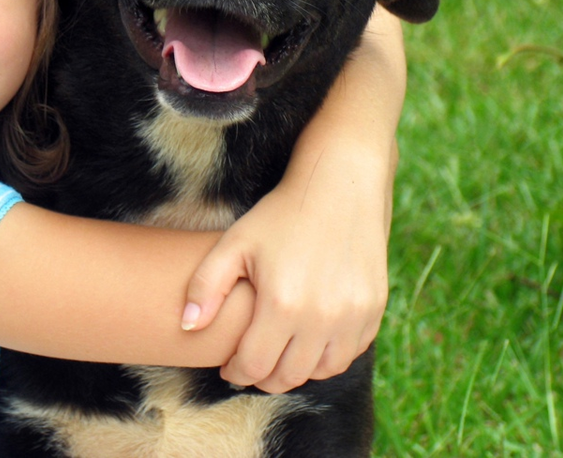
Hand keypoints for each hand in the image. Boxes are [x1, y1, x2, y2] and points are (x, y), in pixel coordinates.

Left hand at [181, 144, 392, 393]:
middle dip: (264, 376)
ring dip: (297, 371)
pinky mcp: (374, 310)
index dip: (236, 372)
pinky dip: (328, 356)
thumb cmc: (280, 214)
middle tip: (251, 364)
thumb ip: (205, 285)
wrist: (340, 186)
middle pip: (288, 376)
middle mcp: (321, 318)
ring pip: (321, 371)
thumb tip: (188, 326)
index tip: (227, 366)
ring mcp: (352, 316)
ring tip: (279, 355)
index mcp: (282, 304)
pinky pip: (349, 352)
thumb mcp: (235, 242)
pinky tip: (309, 341)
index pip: (255, 366)